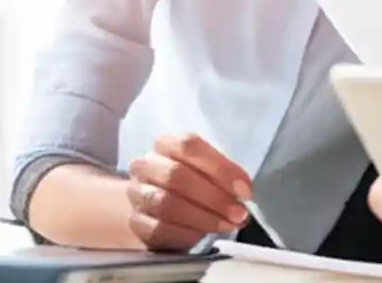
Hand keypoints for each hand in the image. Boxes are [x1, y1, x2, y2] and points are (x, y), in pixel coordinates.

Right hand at [125, 133, 251, 249]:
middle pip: (177, 176)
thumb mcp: (207, 170)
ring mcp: (137, 193)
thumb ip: (224, 176)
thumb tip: (243, 193)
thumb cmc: (189, 181)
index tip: (245, 190)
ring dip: (202, 217)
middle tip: (238, 212)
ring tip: (226, 225)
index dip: (221, 168)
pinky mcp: (135, 222)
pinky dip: (185, 233)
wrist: (153, 204)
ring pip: (166, 204)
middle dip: (213, 197)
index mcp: (168, 144)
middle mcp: (147, 165)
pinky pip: (158, 229)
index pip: (190, 147)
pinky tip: (202, 236)